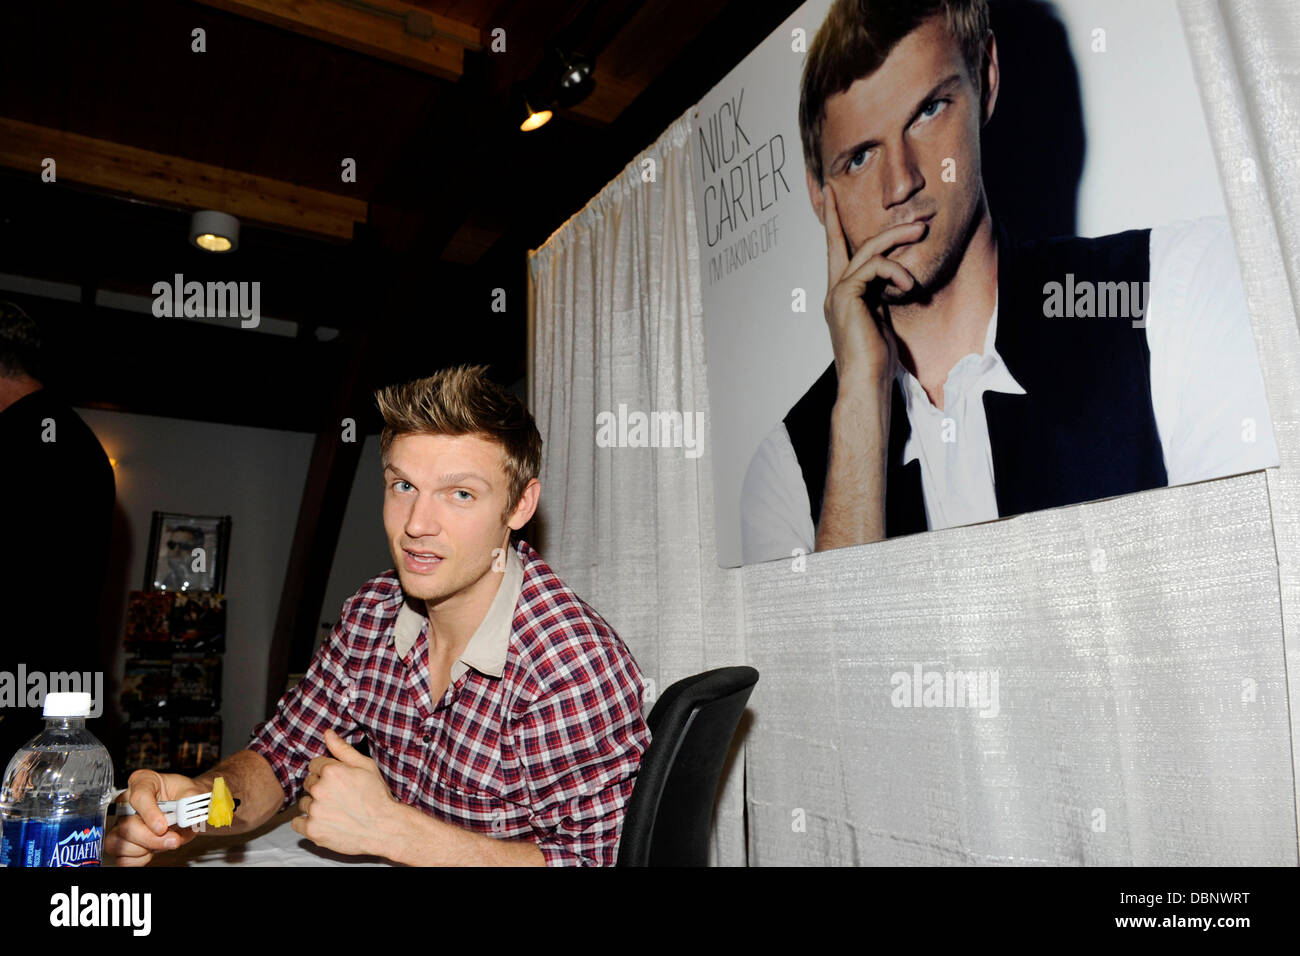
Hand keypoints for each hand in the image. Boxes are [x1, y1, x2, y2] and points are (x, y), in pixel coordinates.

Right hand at [103, 770, 204, 866]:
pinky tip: (152, 850)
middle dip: (152, 838)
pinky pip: (122, 858)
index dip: (150, 814)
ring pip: (120, 843)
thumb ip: (189, 801)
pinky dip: (139, 859)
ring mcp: (121, 823)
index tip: (162, 826)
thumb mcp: (192, 792)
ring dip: (146, 848)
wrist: (187, 809)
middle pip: (127, 825)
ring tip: (165, 842)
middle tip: (173, 839)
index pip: (138, 797)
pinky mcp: (121, 842)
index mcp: (143, 782)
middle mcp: (127, 802)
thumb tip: (184, 814)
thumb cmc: (185, 795)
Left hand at [292, 729, 399, 856]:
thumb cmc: (377, 796)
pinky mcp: (312, 830)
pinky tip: (324, 822)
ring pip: (304, 803)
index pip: (314, 765)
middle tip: (339, 796)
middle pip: (308, 783)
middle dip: (320, 787)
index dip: (327, 772)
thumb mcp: (366, 766)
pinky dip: (307, 823)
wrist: (384, 828)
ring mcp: (314, 811)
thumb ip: (342, 749)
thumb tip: (327, 733)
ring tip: (335, 810)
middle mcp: (319, 789)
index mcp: (331, 771)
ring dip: (314, 805)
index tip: (339, 781)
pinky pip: (297, 823)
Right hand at [820, 181, 919, 386]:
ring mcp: (837, 294)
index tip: (828, 194)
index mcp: (842, 297)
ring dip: (897, 239)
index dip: (831, 222)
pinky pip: (874, 268)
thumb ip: (881, 295)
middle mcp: (835, 292)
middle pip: (850, 243)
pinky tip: (909, 286)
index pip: (836, 252)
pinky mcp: (846, 297)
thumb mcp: (881, 319)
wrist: (865, 382)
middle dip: (882, 226)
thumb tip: (895, 278)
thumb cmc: (875, 361)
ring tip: (922, 234)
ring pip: (867, 251)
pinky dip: (895, 271)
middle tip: (916, 220)